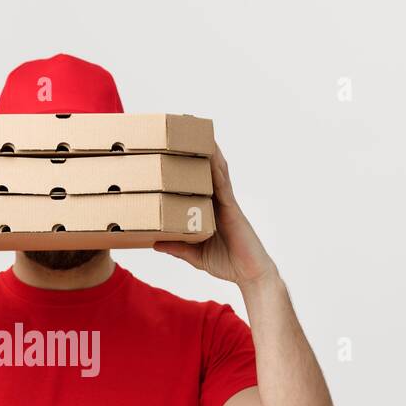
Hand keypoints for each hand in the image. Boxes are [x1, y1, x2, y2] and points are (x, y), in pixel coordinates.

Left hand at [153, 144, 276, 287]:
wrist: (251, 275)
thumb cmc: (228, 264)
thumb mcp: (195, 255)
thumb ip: (177, 247)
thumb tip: (154, 242)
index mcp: (210, 211)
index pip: (197, 184)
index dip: (188, 167)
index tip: (175, 151)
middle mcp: (218, 202)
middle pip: (206, 171)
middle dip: (197, 151)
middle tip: (184, 130)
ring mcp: (226, 203)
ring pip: (216, 172)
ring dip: (208, 151)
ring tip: (197, 131)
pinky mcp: (232, 208)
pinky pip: (223, 184)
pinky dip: (217, 168)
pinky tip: (211, 154)